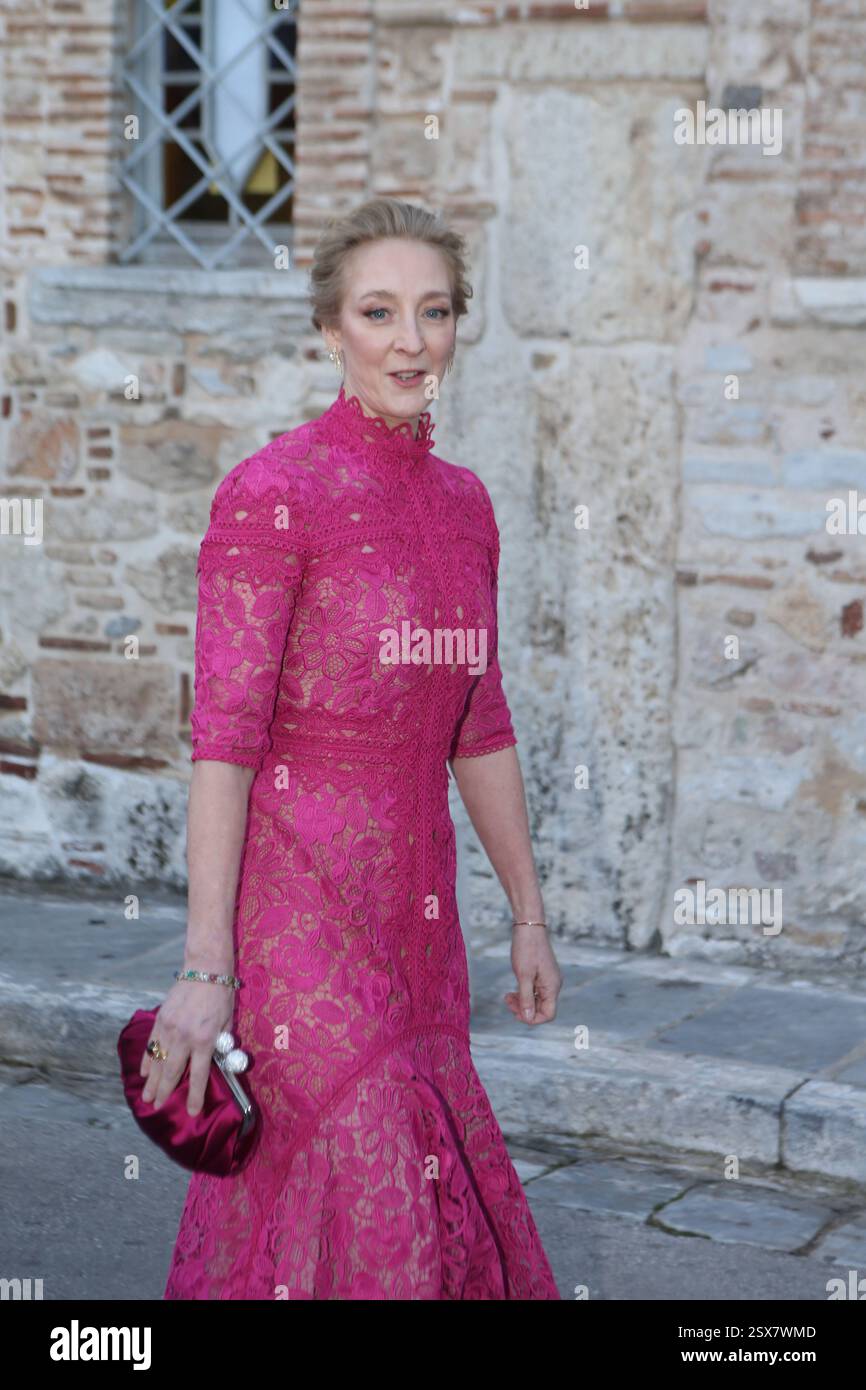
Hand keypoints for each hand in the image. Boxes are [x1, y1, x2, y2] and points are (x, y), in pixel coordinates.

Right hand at [140, 978, 234, 1116]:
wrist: (205, 970)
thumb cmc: (221, 996)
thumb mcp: (227, 1022)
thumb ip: (220, 1044)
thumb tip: (216, 1063)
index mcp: (205, 1039)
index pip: (198, 1075)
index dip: (193, 1096)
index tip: (190, 1112)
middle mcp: (185, 1037)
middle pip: (172, 1072)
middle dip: (164, 1092)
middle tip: (157, 1107)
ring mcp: (169, 1028)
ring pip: (158, 1061)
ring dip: (151, 1081)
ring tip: (146, 1097)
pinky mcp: (160, 1020)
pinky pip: (152, 1045)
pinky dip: (147, 1060)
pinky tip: (144, 1073)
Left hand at [504, 927, 561, 1025]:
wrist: (529, 926)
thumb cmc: (526, 949)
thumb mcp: (523, 975)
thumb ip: (526, 998)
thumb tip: (528, 1017)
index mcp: (552, 986)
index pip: (548, 1014)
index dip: (532, 1018)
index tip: (515, 1012)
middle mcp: (553, 984)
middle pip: (542, 1008)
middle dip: (524, 1009)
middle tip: (507, 1001)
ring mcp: (548, 979)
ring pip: (537, 1000)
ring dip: (522, 1001)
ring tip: (507, 996)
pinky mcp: (543, 974)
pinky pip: (535, 991)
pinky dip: (524, 993)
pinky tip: (513, 990)